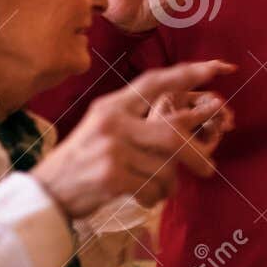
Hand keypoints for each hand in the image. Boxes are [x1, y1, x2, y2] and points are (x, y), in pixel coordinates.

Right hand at [31, 60, 235, 217]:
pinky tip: (144, 198)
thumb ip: (138, 121)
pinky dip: (156, 197)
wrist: (48, 191)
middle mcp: (112, 122)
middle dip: (196, 154)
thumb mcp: (104, 129)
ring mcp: (111, 149)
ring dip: (170, 184)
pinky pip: (153, 187)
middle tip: (209, 169)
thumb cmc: (84, 161)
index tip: (218, 68)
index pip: (154, 82)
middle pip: (173, 133)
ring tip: (163, 189)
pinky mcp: (112, 176)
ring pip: (166, 166)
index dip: (188, 74)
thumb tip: (187, 122)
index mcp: (111, 106)